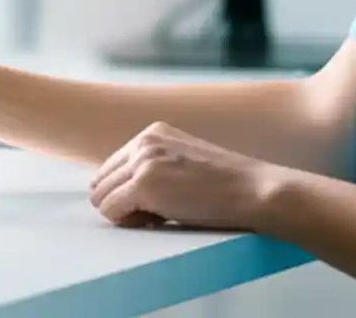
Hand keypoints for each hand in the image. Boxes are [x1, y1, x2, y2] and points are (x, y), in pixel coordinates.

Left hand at [89, 121, 288, 230]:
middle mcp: (144, 141)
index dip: (127, 193)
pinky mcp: (144, 184)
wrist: (255, 190)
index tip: (154, 206)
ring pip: (101, 196)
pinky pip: (110, 210)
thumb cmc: (227, 186)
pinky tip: (157, 221)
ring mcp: (143, 161)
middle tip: (154, 216)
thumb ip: (155, 167)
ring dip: (123, 214)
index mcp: (153, 133)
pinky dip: (127, 222)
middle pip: (101, 181)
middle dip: (120, 203)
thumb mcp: (184, 162)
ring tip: (157, 218)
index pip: (113, 167)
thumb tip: (122, 194)